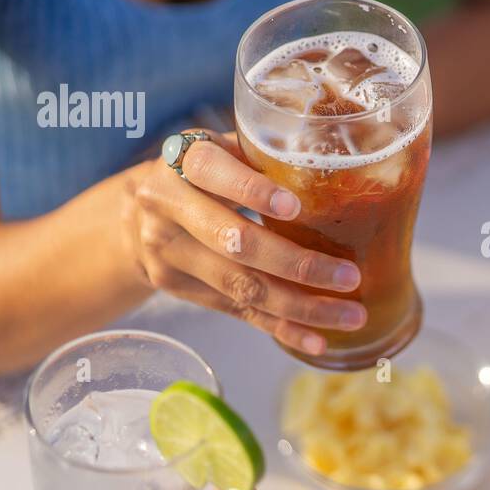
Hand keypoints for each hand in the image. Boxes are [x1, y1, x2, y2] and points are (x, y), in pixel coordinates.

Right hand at [120, 130, 364, 358]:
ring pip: (241, 285)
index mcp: (183, 161)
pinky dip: (282, 329)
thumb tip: (343, 169)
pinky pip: (239, 311)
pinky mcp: (181, 288)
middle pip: (235, 242)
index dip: (252, 190)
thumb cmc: (206, 173)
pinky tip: (318, 341)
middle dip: (297, 264)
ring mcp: (170, 254)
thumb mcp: (225, 149)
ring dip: (300, 306)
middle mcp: (168, 208)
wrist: (139, 214)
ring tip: (351, 315)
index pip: (213, 173)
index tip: (294, 207)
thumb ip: (266, 156)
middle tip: (350, 276)